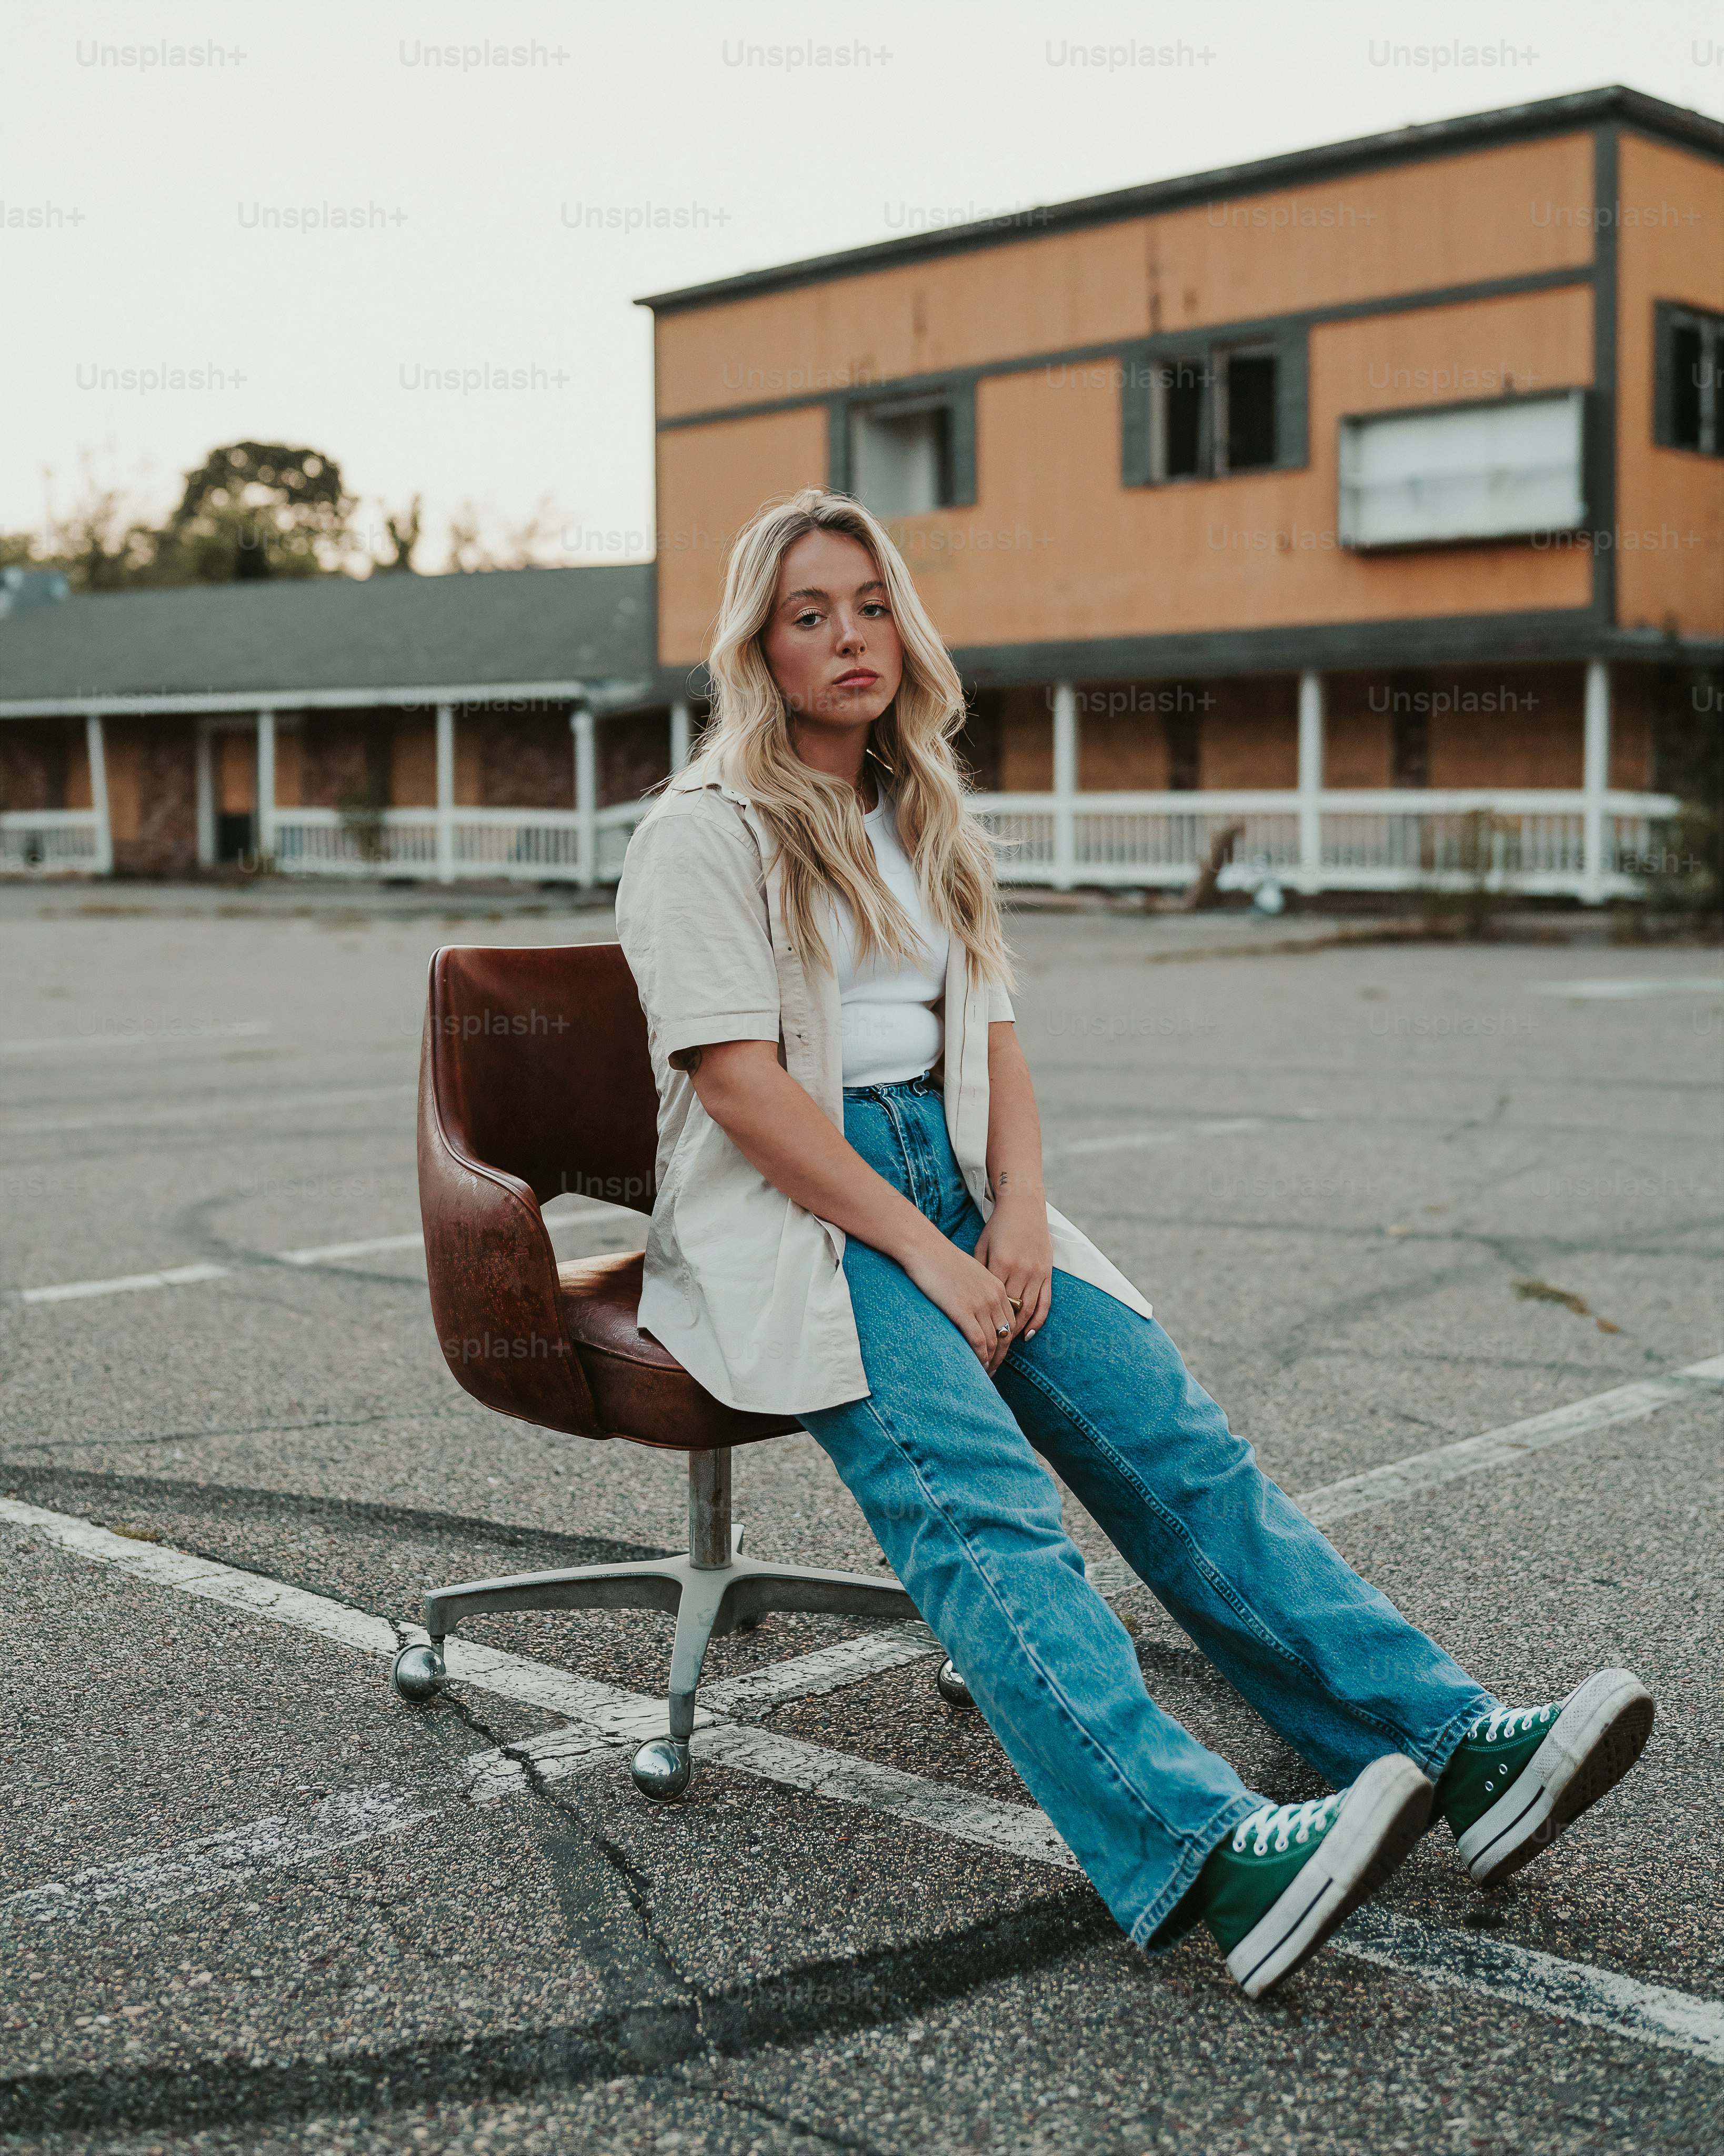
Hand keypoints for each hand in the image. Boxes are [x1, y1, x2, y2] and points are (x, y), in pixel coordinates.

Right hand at [900, 1236, 1017, 1371]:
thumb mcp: (969, 1274)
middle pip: (1006, 1335)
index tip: (996, 1355)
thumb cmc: (941, 1260)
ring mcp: (980, 1304)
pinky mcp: (964, 1310)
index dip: (1005, 1343)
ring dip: (990, 1361)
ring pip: (994, 1341)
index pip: (1010, 1323)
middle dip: (1000, 1357)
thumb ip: (977, 1291)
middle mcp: (994, 1297)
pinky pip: (978, 1341)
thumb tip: (974, 1309)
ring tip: (982, 1374)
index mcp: (997, 1288)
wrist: (925, 1249)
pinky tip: (975, 1366)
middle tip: (992, 1371)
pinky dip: (979, 1357)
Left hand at [973, 1194, 1052, 1368]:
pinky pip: (1045, 1303)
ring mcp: (1037, 1273)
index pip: (993, 1304)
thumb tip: (970, 1300)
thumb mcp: (981, 1247)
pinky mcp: (1048, 1273)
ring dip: (1016, 1332)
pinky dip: (1038, 1321)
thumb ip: (978, 1273)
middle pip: (1011, 1312)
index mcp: (1001, 1265)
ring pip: (1028, 1311)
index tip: (975, 1341)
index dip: (984, 1325)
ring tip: (1004, 1349)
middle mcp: (1022, 1271)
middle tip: (989, 1355)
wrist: (1024, 1206)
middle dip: (999, 1336)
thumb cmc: (997, 1227)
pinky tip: (1028, 1335)